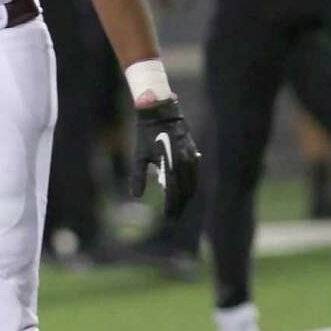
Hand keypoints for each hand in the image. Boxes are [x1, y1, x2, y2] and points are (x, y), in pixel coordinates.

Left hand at [131, 97, 199, 218]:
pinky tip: (185, 189)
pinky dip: (190, 184)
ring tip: (180, 206)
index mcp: (171, 165)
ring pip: (193, 183)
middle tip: (174, 216)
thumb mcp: (139, 156)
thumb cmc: (147, 134)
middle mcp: (185, 163)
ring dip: (187, 196)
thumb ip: (138, 177)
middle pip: (186, 191)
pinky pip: (195, 173)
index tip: (169, 219)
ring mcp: (192, 157)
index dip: (172, 207)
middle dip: (181, 205)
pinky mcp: (194, 151)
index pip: (174, 193)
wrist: (160, 111)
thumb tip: (135, 197)